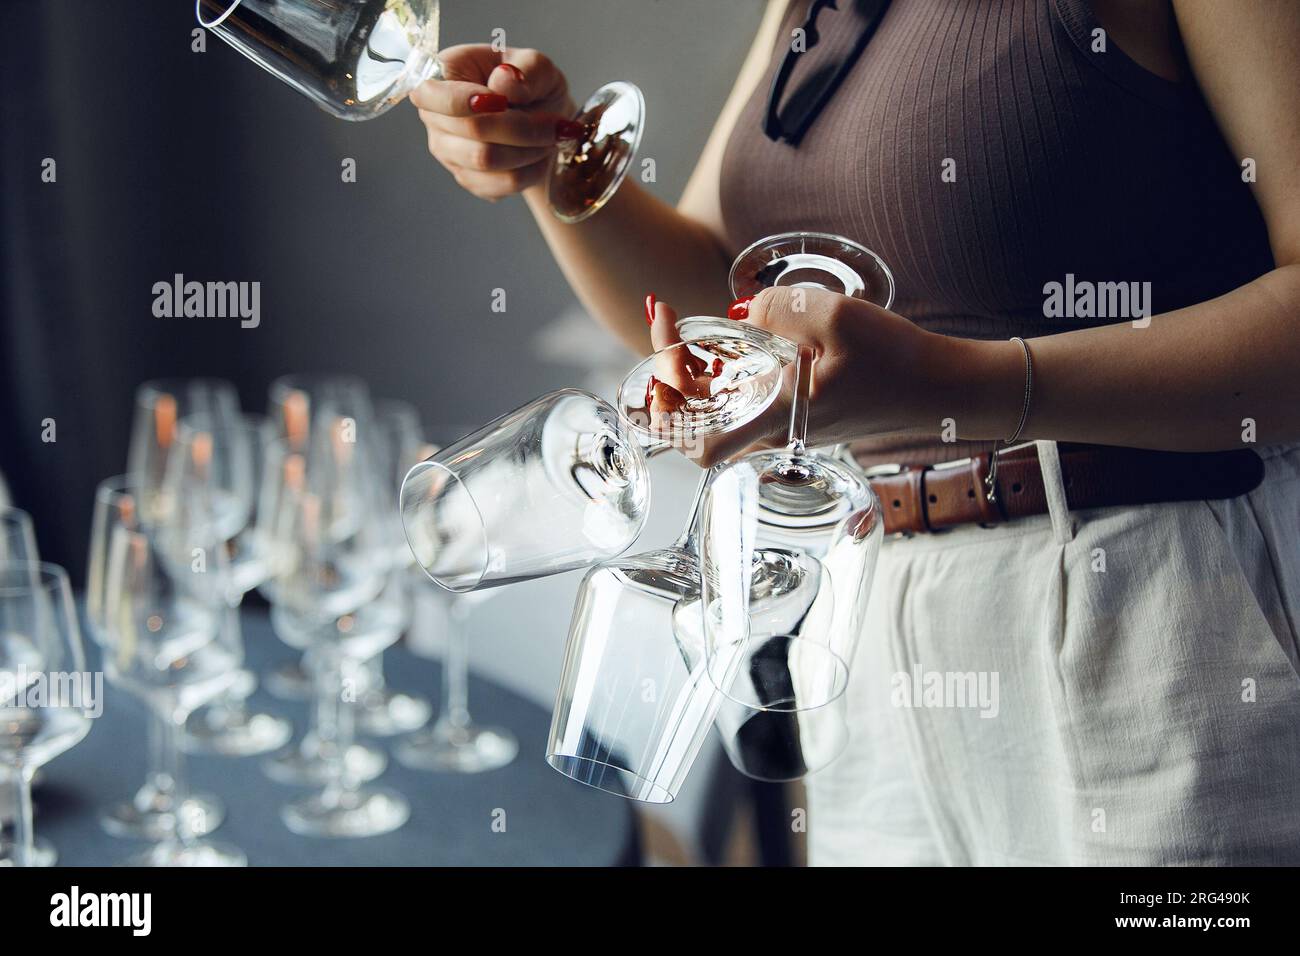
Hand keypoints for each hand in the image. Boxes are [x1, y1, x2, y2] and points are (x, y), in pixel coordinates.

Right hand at [410, 45, 577, 201]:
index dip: (465, 101)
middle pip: (473, 130)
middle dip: (524, 128)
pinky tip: (539, 155)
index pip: (434, 95)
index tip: (502, 102)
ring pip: (487, 160)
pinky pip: (501, 184)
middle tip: (556, 124)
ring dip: (530, 150)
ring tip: (550, 138)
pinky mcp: (468, 179)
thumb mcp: (539, 65)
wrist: (545, 120)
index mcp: (444, 75)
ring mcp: (448, 152)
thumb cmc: (532, 85)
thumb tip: (504, 82)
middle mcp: (436, 116)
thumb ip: (526, 68)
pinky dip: (531, 171)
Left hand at [650, 288, 1021, 466]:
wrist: (940, 386)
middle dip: (672, 372)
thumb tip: (741, 312)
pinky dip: (728, 368)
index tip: (663, 353)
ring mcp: (785, 422)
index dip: (666, 409)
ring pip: (720, 406)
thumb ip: (776, 310)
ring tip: (691, 326)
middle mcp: (773, 427)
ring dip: (698, 369)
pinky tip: (734, 335)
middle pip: (698, 418)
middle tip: (666, 322)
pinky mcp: (798, 411)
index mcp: (775, 413)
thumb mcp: (834, 316)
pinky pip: (748, 396)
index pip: (699, 441)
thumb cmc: (894, 358)